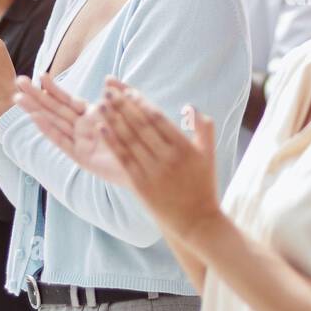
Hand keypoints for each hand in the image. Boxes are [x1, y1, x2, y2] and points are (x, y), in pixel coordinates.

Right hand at [12, 74, 130, 185]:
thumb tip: (107, 79)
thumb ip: (118, 96)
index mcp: (92, 116)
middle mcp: (82, 128)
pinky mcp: (81, 157)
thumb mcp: (129, 110)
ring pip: (54, 122)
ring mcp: (80, 142)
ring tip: (18, 96)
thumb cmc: (139, 136)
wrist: (149, 162)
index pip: (68, 100)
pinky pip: (62, 141)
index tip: (41, 75)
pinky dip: (49, 129)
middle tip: (18, 81)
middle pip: (55, 109)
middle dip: (37, 95)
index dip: (54, 88)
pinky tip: (35, 117)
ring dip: (36, 109)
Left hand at [96, 77, 220, 242]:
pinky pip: (123, 159)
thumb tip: (190, 106)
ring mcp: (152, 172)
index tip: (128, 90)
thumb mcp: (209, 154)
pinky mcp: (140, 185)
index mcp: (184, 148)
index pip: (158, 119)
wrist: (196, 221)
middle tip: (108, 89)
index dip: (141, 102)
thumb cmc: (203, 185)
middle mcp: (167, 158)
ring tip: (101, 103)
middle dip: (123, 105)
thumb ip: (203, 128)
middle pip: (140, 126)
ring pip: (129, 140)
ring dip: (113, 119)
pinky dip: (111, 142)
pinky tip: (101, 128)